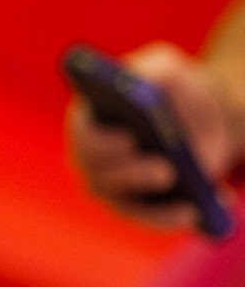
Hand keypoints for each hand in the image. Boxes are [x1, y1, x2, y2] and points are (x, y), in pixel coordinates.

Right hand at [66, 42, 244, 229]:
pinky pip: (149, 219)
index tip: (130, 139)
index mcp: (87, 120)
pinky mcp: (135, 206)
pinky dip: (174, 218)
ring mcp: (110, 186)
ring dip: (156, 207)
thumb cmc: (170, 88)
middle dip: (134, 175)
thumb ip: (155, 70)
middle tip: (166, 170)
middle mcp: (89, 159)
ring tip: (191, 205)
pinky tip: (202, 212)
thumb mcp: (166, 67)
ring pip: (124, 204)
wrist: (193, 115)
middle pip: (100, 175)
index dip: (102, 141)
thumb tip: (143, 86)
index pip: (84, 135)